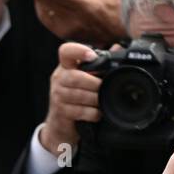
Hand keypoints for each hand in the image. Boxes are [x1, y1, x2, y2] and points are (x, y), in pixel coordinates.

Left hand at [27, 0, 125, 45]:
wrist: (117, 34)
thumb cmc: (112, 7)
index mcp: (85, 6)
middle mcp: (74, 19)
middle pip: (46, 2)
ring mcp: (67, 29)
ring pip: (43, 11)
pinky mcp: (63, 34)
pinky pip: (46, 19)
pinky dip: (42, 8)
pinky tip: (45, 1)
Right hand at [39, 41, 101, 157]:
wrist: (60, 125)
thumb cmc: (75, 99)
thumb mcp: (84, 79)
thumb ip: (98, 64)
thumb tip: (116, 48)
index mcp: (65, 66)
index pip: (66, 51)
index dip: (78, 51)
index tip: (92, 56)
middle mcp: (59, 78)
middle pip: (75, 77)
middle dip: (93, 83)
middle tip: (103, 88)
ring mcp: (57, 95)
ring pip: (79, 95)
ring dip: (95, 99)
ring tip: (102, 101)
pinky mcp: (60, 111)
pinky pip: (80, 110)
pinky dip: (93, 113)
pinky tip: (97, 113)